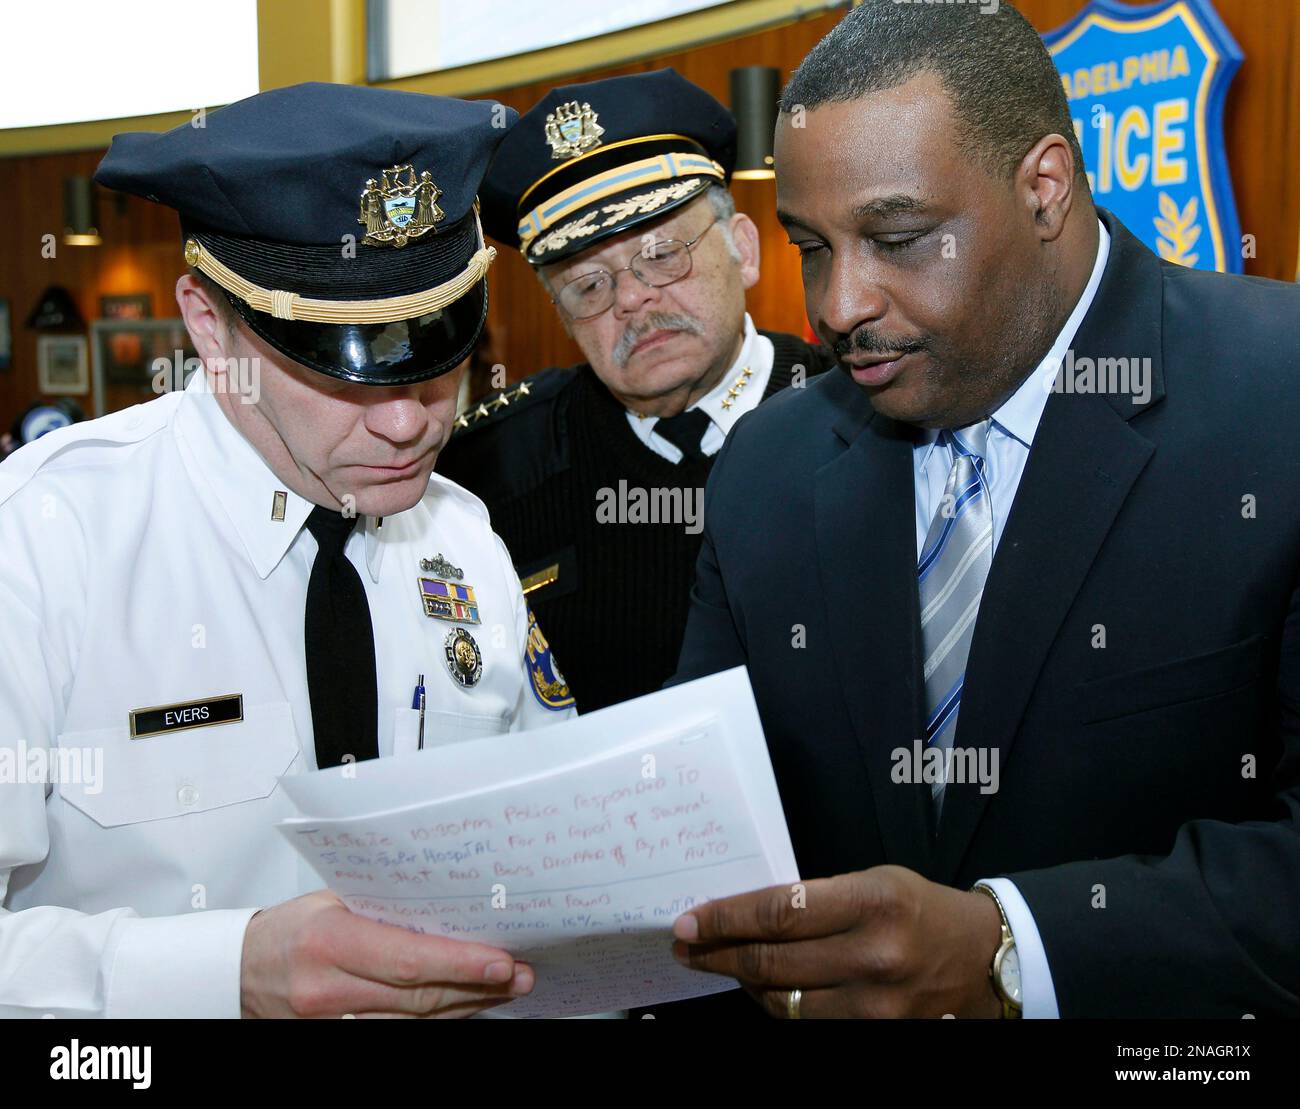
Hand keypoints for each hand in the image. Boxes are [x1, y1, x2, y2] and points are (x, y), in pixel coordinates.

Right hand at [240, 890, 533, 1017]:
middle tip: (520, 975)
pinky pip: (400, 1035)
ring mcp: (333, 1026)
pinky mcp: (339, 1042)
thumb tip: (453, 900)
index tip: (501, 961)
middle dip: (476, 986)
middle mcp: (329, 991)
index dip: (460, 964)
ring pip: (416, 1023)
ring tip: (505, 989)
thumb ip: (386, 904)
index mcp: (329, 942)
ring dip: (466, 1007)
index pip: (407, 959)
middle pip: (419, 997)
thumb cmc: (291, 929)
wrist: (241, 972)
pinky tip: (465, 1006)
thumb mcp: (333, 901)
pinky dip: (438, 1021)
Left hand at [671, 865, 1002, 1017]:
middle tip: (686, 947)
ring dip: (741, 982)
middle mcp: (874, 956)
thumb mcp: (872, 882)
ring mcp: (876, 1005)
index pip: (779, 911)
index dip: (726, 918)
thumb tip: (746, 912)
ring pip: (782, 1002)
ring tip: (720, 963)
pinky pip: (807, 1022)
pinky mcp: (877, 1033)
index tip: (689, 921)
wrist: (980, 959)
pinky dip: (776, 1003)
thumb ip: (815, 897)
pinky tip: (760, 987)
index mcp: (872, 902)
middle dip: (718, 953)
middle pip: (773, 961)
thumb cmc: (917, 909)